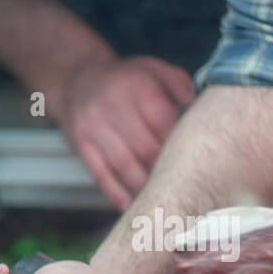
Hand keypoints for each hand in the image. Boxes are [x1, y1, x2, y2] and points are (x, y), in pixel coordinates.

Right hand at [51, 55, 193, 208]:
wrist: (75, 81)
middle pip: (143, 146)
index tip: (189, 154)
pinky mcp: (80, 146)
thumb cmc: (124, 79)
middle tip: (180, 181)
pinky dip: (115, 193)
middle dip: (163, 166)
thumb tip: (196, 107)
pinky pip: (99, 173)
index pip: (161, 119)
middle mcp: (111, 106)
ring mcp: (92, 128)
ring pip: (122, 164)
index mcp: (134, 85)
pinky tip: (130, 205)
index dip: (176, 141)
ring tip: (160, 195)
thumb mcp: (152, 68)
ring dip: (143, 184)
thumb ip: (179, 84)